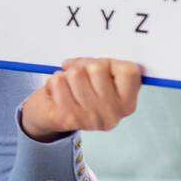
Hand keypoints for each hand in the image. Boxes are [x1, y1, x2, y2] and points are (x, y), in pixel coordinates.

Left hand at [20, 57, 142, 141]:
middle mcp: (112, 114)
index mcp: (126, 103)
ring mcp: (90, 118)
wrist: (52, 115)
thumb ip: (104, 66)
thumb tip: (82, 62)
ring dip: (67, 75)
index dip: (110, 63)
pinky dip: (54, 82)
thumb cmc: (80, 91)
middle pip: (98, 68)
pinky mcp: (67, 118)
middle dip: (84, 66)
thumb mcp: (101, 78)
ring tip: (68, 84)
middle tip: (79, 77)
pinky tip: (58, 92)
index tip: (101, 69)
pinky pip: (58, 82)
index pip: (129, 71)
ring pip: (76, 74)